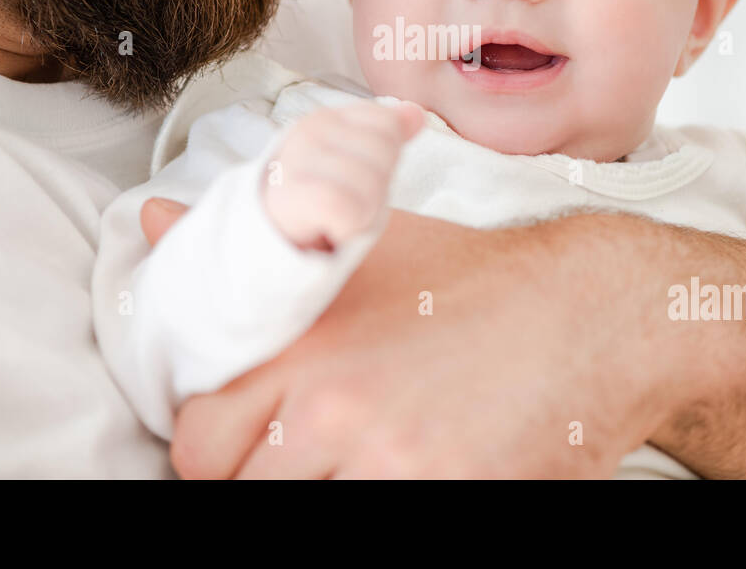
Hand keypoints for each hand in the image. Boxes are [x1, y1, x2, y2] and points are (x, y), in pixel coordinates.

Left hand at [135, 207, 659, 477]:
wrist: (589, 313)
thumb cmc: (474, 282)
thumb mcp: (359, 247)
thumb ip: (253, 245)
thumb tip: (157, 223)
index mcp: (301, 345)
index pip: (198, 439)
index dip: (212, 451)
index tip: (243, 446)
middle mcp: (333, 408)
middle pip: (239, 491)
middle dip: (258, 481)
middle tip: (302, 461)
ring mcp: (389, 462)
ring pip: (303, 511)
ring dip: (321, 490)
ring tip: (358, 462)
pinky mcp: (446, 495)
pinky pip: (370, 522)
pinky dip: (375, 502)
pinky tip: (409, 470)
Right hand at [261, 101, 422, 250]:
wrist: (276, 232)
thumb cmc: (323, 192)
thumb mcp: (358, 158)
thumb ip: (388, 135)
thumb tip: (417, 114)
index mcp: (329, 117)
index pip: (388, 124)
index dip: (386, 156)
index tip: (360, 172)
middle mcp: (310, 130)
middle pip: (385, 153)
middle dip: (377, 186)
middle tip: (349, 198)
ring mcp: (298, 159)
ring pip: (371, 183)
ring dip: (364, 211)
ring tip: (338, 213)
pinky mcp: (293, 193)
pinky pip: (349, 209)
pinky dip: (349, 226)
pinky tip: (331, 226)